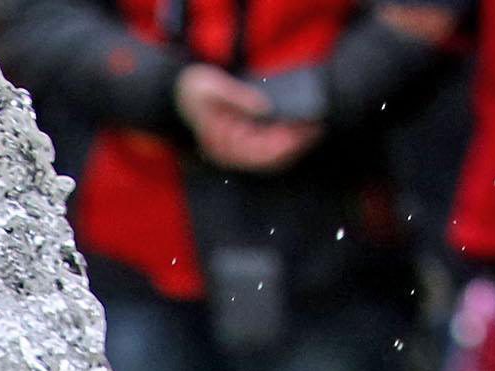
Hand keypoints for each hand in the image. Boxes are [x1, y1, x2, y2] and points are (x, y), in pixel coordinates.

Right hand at [175, 65, 316, 173]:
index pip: (259, 152)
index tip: (307, 131)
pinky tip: (297, 129)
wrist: (177, 92)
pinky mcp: (238, 143)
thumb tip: (265, 107)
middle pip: (268, 159)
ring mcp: (232, 150)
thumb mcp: (212, 86)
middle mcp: (227, 153)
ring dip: (292, 146)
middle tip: (318, 128)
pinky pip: (264, 150)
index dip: (286, 144)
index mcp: (220, 141)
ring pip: (269, 158)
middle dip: (295, 146)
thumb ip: (238, 97)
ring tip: (314, 129)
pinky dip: (283, 142)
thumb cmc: (193, 88)